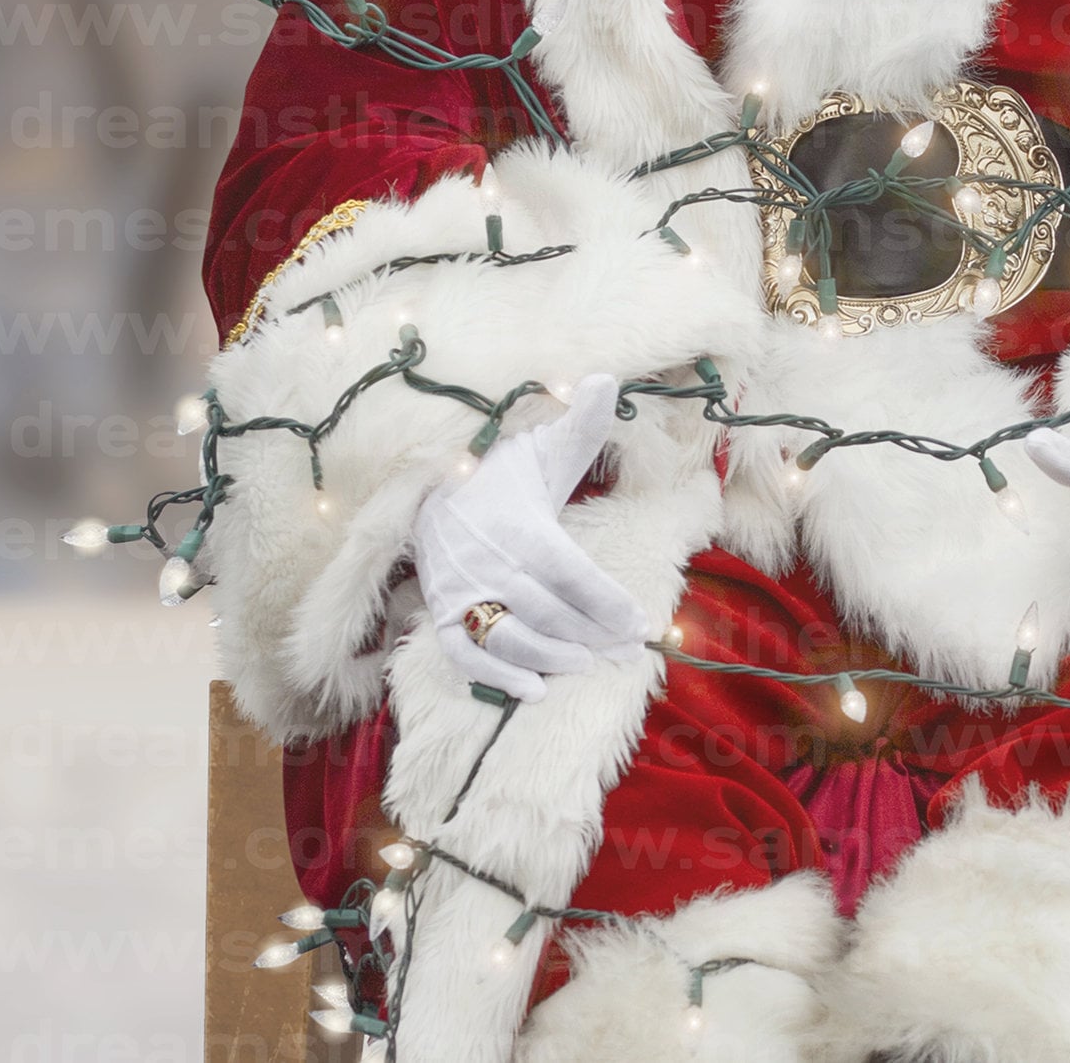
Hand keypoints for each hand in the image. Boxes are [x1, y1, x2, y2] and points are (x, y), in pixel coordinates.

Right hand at [413, 374, 653, 699]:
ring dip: (551, 657)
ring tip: (589, 665)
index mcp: (520, 527)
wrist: (427, 485)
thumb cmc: (500, 467)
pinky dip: (496, 678)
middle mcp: (489, 564)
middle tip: (631, 650)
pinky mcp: (440, 613)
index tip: (642, 623)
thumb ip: (581, 422)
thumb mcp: (542, 444)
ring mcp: (461, 592)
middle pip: (548, 612)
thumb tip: (607, 378)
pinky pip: (464, 656)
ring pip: (509, 638)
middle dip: (594, 634)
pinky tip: (533, 691)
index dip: (607, 603)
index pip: (571, 574)